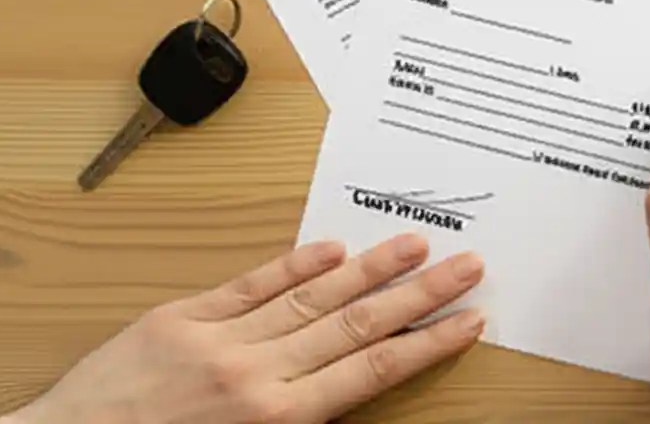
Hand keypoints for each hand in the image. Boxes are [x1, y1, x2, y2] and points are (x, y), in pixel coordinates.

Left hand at [0, 234, 483, 423]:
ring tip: (415, 243)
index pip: (373, 369)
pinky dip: (294, 265)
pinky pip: (250, 285)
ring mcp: (219, 339)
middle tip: (466, 264)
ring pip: (312, 296)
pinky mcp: (181, 318)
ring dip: (370, 268)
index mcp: (276, 420)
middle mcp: (256, 373)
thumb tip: (346, 397)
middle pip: (357, 324)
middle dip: (419, 293)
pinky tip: (332, 248)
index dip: (427, 343)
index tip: (468, 320)